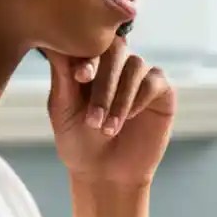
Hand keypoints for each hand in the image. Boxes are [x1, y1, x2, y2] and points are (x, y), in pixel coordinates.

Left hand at [43, 37, 176, 186]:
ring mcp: (141, 76)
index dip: (87, 56)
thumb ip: (63, 75)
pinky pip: (154, 81)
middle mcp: (117, 64)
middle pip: (116, 49)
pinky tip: (129, 118)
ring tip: (107, 129)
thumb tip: (53, 42)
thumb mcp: (63, 108)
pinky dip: (140, 98)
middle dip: (104, 82)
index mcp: (90, 63)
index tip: (80, 77)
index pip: (91, 43)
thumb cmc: (79, 142)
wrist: (106, 174)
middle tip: (93, 117)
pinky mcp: (162, 91)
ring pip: (135, 66)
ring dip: (120, 98)